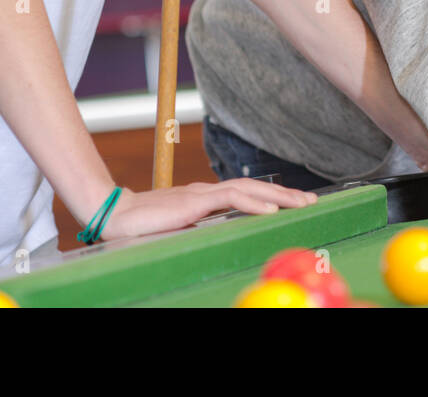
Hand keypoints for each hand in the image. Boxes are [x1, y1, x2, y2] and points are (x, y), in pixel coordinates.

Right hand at [96, 178, 316, 241]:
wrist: (115, 217)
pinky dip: (252, 202)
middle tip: (312, 200)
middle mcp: (208, 192)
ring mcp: (202, 195)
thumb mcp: (179, 231)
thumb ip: (200, 231)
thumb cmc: (142, 228)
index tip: (294, 203)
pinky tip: (270, 209)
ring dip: (277, 195)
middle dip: (285, 193)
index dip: (271, 196)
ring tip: (301, 202)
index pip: (246, 193)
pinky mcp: (194, 202)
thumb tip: (223, 240)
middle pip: (254, 187)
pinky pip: (230, 198)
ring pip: (248, 189)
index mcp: (206, 199)